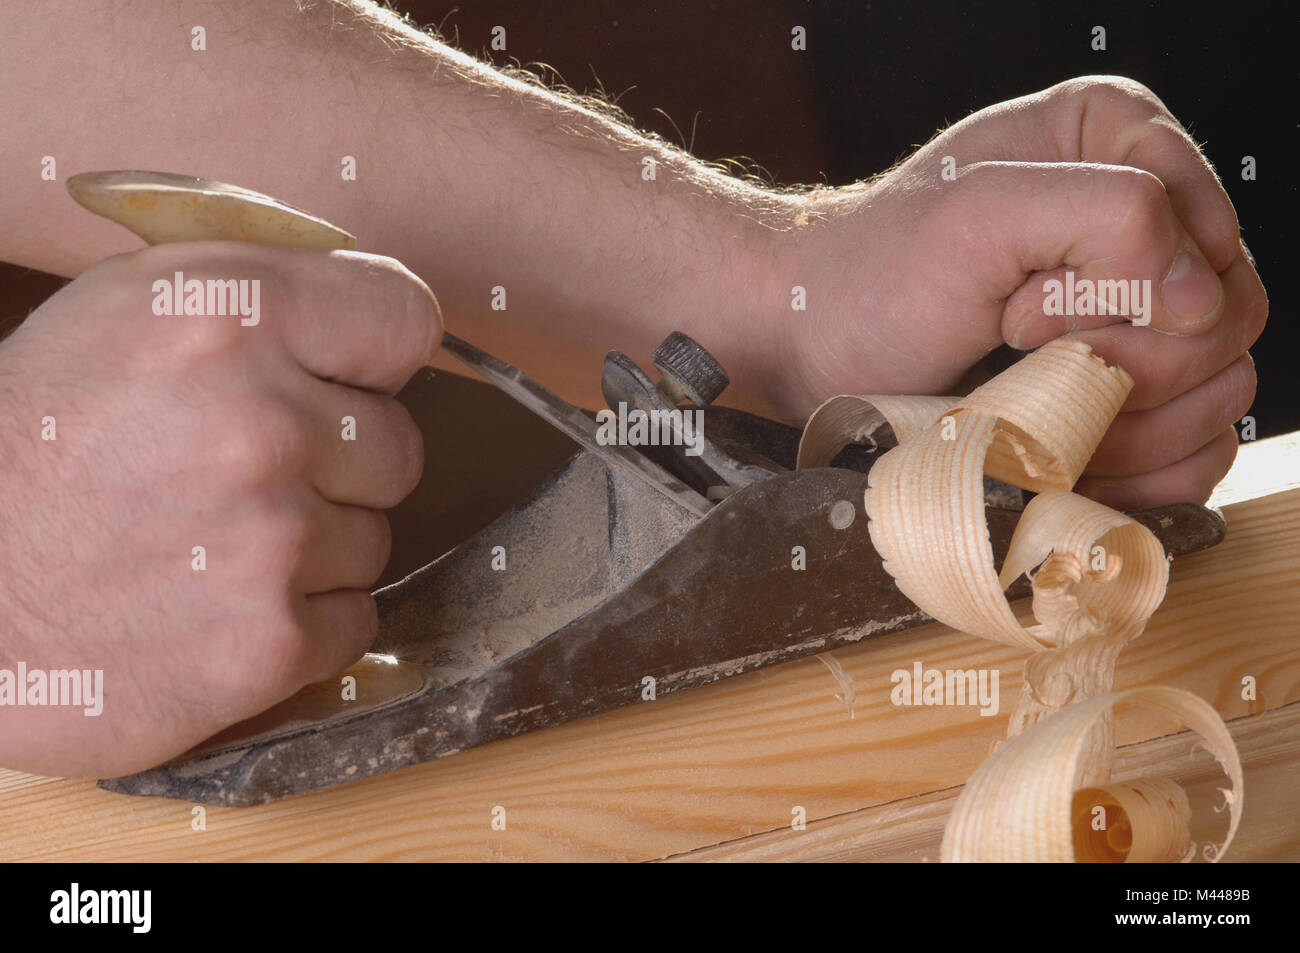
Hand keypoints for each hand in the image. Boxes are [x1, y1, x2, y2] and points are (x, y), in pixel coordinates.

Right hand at [0, 241, 439, 776]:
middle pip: (399, 444)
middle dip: (339, 463)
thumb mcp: (121, 313)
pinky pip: (354, 621)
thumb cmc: (27, 445)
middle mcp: (263, 422)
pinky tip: (217, 606)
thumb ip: (257, 300)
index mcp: (227, 315)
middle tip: (242, 478)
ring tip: (210, 547)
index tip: (347, 380)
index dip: (375, 357)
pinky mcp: (269, 644)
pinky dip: (302, 622)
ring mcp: (273, 540)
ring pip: (375, 537)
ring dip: (314, 547)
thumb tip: (372, 320)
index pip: (405, 318)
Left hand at [766, 75, 1266, 507]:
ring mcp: (1144, 321)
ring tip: (1028, 407)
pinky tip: (1065, 456)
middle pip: (1230, 318)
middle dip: (1121, 360)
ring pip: (1221, 392)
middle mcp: (1146, 225)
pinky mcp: (1131, 401)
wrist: (816, 353)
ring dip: (1127, 422)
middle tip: (1018, 357)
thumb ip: (1110, 216)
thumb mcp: (979, 214)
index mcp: (1122, 146)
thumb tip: (1204, 297)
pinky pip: (1195, 452)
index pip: (1211, 232)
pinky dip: (1137, 471)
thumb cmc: (876, 279)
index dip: (1121, 290)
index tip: (1019, 311)